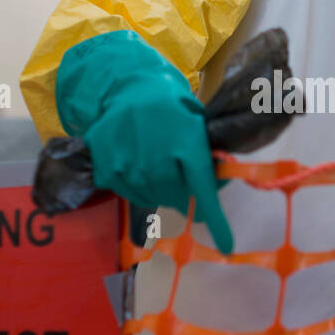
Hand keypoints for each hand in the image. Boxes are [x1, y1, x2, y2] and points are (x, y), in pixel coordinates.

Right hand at [55, 30, 233, 252]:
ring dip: (159, 189)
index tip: (227, 246)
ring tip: (156, 163)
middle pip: (177, 198)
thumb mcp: (196, 122)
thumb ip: (207, 154)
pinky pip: (129, 194)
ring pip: (153, 198)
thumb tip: (216, 187)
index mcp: (186, 142)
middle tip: (178, 172)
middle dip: (183, 192)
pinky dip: (138, 186)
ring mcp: (129, 165)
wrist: (127, 88)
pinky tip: (138, 162)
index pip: (204, 189)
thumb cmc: (170, 106)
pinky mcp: (107, 168)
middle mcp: (157, 157)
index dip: (216, 220)